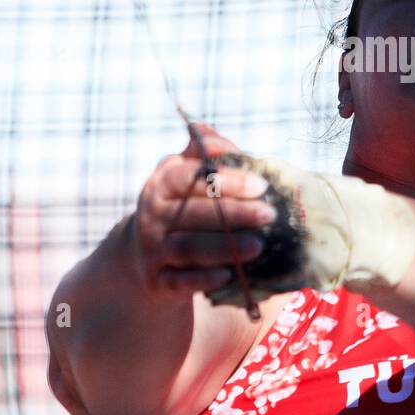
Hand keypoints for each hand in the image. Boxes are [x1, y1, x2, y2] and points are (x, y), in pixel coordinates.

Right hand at [127, 123, 276, 300]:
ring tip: (258, 246)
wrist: (144, 255)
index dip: (224, 180)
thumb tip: (208, 134)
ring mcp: (152, 249)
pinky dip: (204, 279)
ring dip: (224, 248)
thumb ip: (201, 153)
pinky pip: (181, 281)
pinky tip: (229, 274)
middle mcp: (152, 216)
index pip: (188, 178)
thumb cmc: (180, 206)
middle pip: (193, 214)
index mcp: (160, 185)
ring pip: (188, 248)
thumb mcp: (184, 175)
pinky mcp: (158, 280)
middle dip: (234, 214)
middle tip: (269, 215)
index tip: (261, 185)